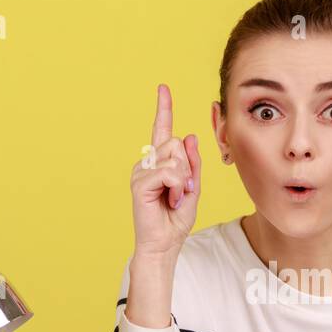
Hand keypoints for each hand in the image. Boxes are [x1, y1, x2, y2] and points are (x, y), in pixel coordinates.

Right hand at [131, 83, 201, 261]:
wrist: (164, 243)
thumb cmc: (176, 218)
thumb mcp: (192, 187)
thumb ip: (192, 163)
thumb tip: (188, 135)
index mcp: (160, 161)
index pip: (162, 129)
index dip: (164, 108)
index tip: (163, 88)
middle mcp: (147, 162)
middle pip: (175, 142)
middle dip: (187, 168)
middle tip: (181, 191)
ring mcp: (141, 171)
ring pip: (174, 157)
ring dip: (183, 181)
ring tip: (174, 198)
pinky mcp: (139, 182)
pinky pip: (167, 172)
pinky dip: (176, 188)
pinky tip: (169, 200)